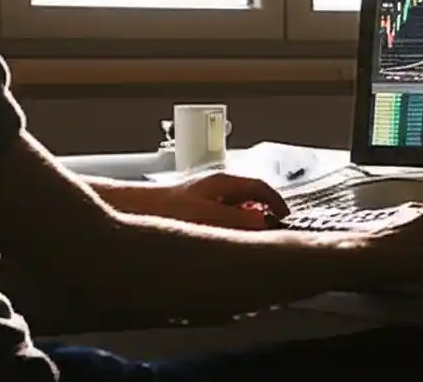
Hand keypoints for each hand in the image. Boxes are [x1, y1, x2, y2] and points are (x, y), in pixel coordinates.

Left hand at [168, 172, 289, 230]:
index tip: (285, 218)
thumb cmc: (167, 209)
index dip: (276, 202)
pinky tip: (222, 241)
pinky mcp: (198, 209)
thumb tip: (261, 221)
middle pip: (250, 197)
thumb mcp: (207, 214)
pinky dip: (230, 228)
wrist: (136, 210)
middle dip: (261, 215)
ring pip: (237, 208)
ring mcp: (207, 196)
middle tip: (267, 233)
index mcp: (222, 182)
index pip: (260, 186)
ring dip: (244, 223)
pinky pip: (223, 217)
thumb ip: (236, 217)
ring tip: (244, 240)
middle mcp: (217, 186)